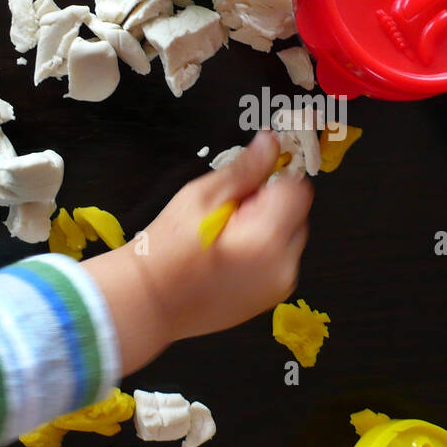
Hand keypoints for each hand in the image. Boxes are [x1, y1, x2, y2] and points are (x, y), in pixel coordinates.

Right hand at [83, 131, 312, 372]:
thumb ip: (244, 170)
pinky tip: (232, 257)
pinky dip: (265, 253)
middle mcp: (284, 265)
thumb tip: (271, 142)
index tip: (245, 188)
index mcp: (268, 238)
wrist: (147, 303)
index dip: (274, 180)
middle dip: (272, 205)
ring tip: (228, 238)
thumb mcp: (200, 197)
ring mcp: (280, 286)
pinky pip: (282, 261)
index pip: (299, 189)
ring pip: (291, 237)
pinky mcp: (272, 298)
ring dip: (270, 229)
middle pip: (298, 214)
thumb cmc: (166, 250)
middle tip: (229, 214)